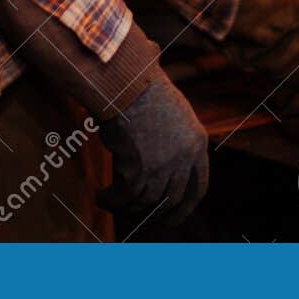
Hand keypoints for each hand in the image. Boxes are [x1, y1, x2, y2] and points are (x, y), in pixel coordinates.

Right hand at [97, 75, 209, 225]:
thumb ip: (175, 140)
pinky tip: (100, 196)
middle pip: (171, 200)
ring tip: (110, 201)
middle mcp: (184, 159)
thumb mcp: (173, 113)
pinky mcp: (138, 171)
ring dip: (126, 206)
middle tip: (140, 217)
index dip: (185, 206)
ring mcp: (162, 167)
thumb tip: (162, 166)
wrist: (127, 81)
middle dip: (155, 213)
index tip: (173, 216)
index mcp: (197, 144)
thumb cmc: (144, 89)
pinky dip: (110, 200)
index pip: (198, 187)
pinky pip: (123, 197)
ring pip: (145, 201)